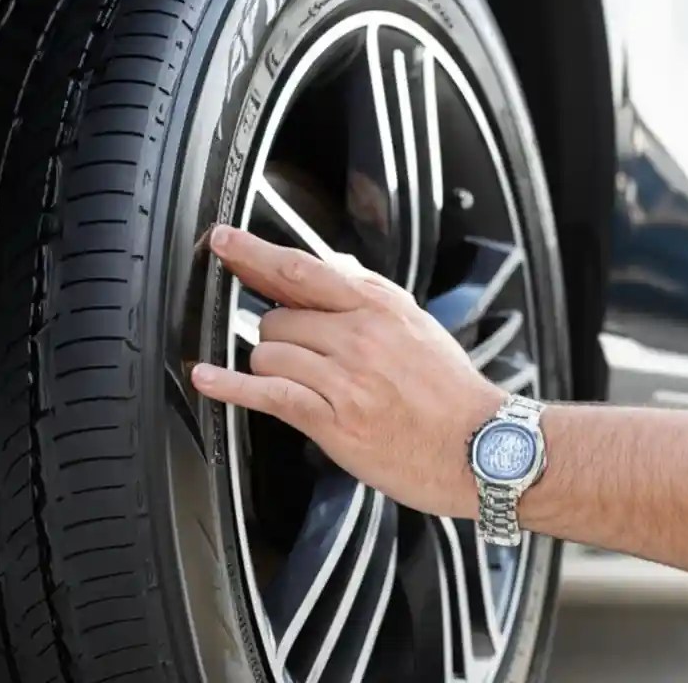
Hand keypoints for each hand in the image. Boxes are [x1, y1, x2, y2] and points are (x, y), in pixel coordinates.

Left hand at [190, 225, 504, 518]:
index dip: (255, 254)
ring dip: (269, 368)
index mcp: (379, 308)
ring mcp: (345, 379)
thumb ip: (370, 293)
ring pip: (268, 354)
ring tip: (304, 384)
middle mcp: (359, 337)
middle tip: (302, 357)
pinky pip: (269, 394)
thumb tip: (334, 263)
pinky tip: (206, 378)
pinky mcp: (334, 421)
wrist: (481, 447)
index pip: (303, 270)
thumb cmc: (451, 392)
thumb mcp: (417, 326)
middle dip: (277, 336)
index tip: (225, 241)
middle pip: (277, 318)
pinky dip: (231, 387)